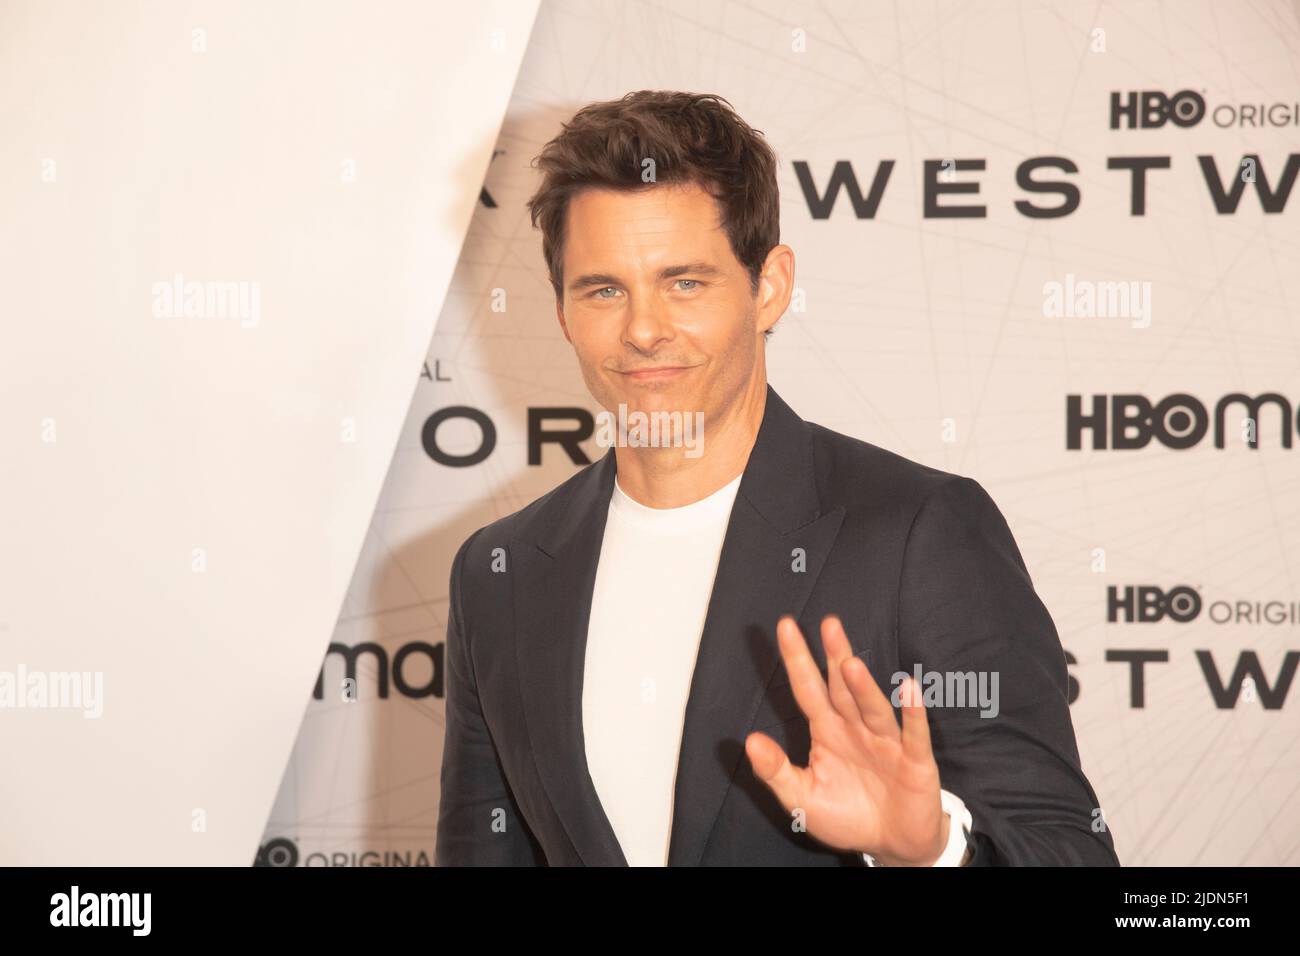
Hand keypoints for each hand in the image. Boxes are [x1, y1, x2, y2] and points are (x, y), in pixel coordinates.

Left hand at [745, 614, 947, 865]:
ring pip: (872, 708)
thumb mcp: (802, 797)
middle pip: (842, 687)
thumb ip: (776, 770)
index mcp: (828, 731)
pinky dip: (913, 713)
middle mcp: (856, 728)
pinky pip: (913, 734)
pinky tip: (909, 689)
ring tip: (850, 663)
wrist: (892, 845)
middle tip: (828, 623)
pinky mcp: (914, 761)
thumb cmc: (848, 816)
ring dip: (863, 687)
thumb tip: (749, 741)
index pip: (808, 688)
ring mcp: (886, 742)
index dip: (797, 659)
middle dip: (835, 656)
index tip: (786, 626)